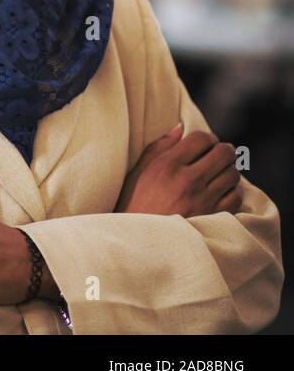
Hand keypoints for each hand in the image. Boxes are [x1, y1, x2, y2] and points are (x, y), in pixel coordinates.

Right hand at [115, 122, 242, 216]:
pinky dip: (231, 192)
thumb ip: (158, 148)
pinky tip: (220, 193)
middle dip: (223, 150)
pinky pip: (235, 197)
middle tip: (218, 156)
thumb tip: (180, 128)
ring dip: (228, 171)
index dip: (206, 138)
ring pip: (233, 174)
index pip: (200, 138)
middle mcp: (187, 180)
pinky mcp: (213, 217)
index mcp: (166, 166)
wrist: (138, 243)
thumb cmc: (134, 206)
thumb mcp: (137, 173)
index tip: (205, 144)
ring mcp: (202, 200)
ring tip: (219, 175)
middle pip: (223, 152)